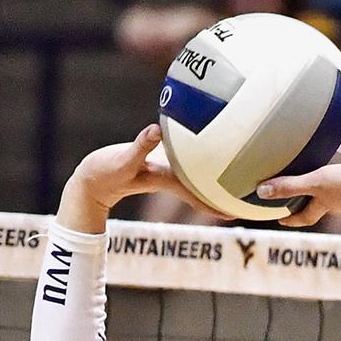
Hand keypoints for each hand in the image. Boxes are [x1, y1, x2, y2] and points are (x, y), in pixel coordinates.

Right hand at [59, 124, 223, 230]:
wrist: (91, 181)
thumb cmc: (104, 174)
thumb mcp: (123, 161)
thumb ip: (141, 146)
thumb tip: (156, 130)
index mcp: (166, 178)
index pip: (197, 192)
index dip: (217, 202)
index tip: (238, 211)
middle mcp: (169, 176)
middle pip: (202, 187)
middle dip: (224, 194)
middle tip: (249, 198)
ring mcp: (163, 171)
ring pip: (195, 177)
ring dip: (213, 180)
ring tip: (236, 180)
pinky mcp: (156, 162)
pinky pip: (182, 162)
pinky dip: (195, 159)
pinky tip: (205, 152)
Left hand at [255, 125, 340, 244]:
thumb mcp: (316, 184)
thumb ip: (290, 186)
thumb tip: (261, 192)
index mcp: (326, 202)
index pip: (305, 214)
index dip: (292, 217)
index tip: (279, 218)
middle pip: (325, 196)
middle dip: (314, 192)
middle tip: (302, 181)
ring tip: (334, 147)